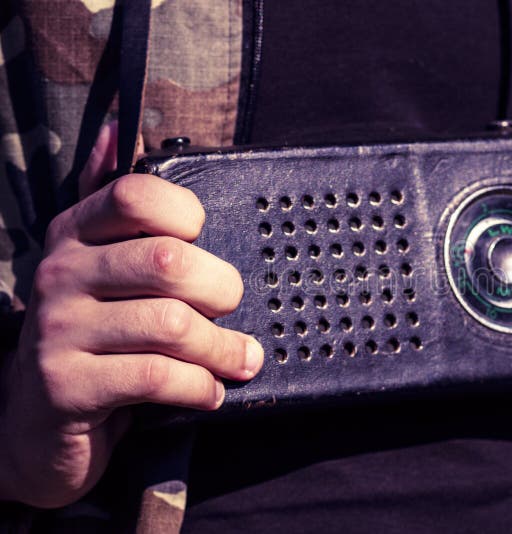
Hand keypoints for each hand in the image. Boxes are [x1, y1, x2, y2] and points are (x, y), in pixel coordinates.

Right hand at [0, 123, 263, 507]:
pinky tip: (208, 392)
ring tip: (239, 361)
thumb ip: (117, 204)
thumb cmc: (94, 333)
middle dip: (221, 291)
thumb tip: (121, 128)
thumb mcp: (100, 264)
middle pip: (167, 261)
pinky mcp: (67, 387)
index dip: (186, 214)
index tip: (203, 240)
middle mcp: (60, 273)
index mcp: (75, 233)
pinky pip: (157, 377)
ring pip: (172, 325)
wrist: (38, 420)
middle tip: (230, 311)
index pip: (136, 194)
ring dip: (223, 349)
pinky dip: (200, 387)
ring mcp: (58, 331)